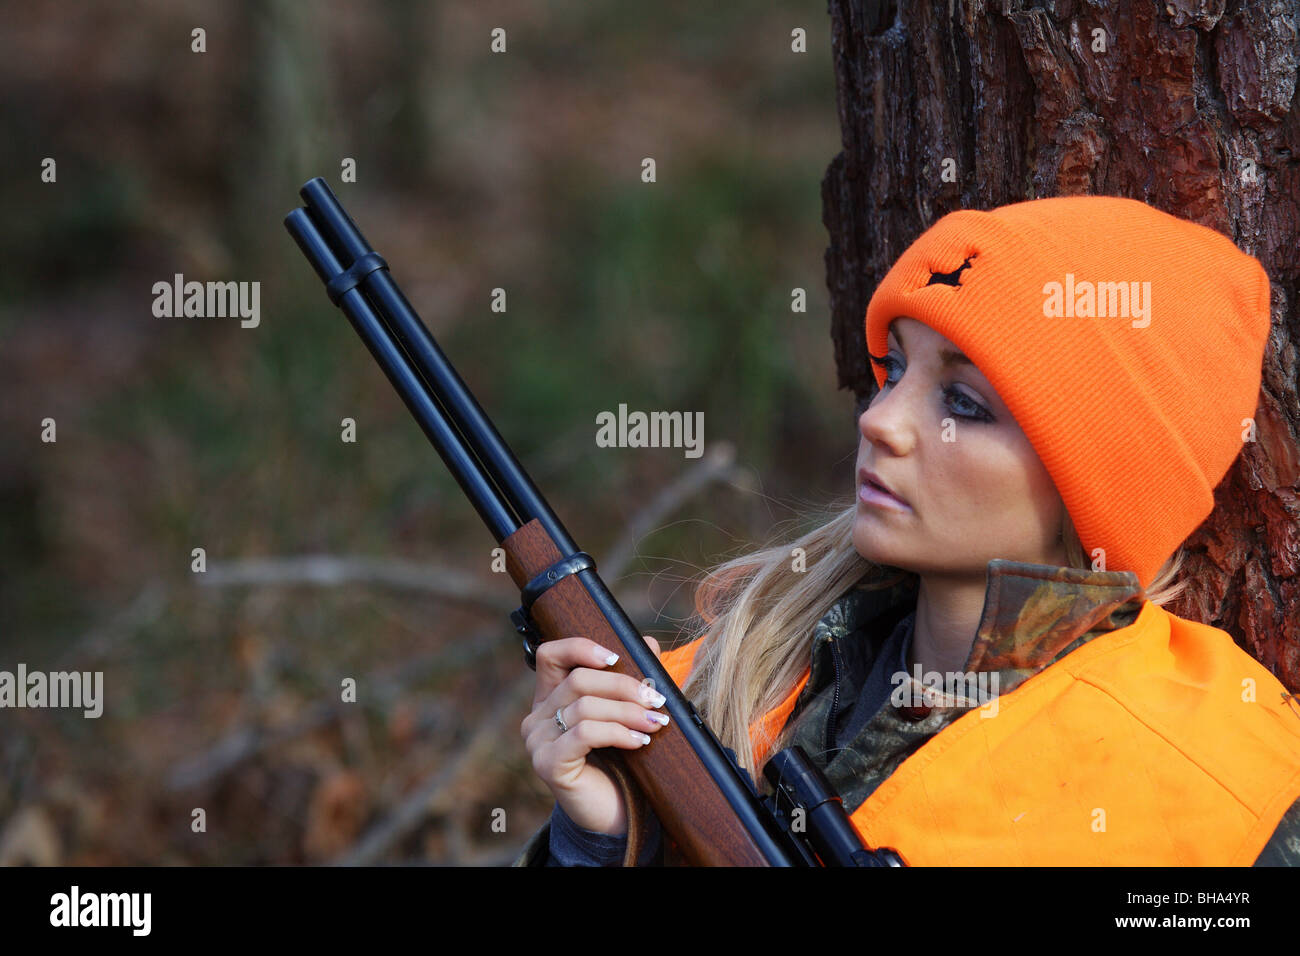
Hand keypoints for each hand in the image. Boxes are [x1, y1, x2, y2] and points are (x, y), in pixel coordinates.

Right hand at [521, 635, 666, 834]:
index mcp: (550, 699)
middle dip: (623, 686)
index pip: (550, 656)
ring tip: (656, 723)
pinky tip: (640, 742)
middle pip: (577, 680)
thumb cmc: (620, 764)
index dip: (580, 648)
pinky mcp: (548, 764)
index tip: (617, 657)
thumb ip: (634, 682)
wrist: (614, 816)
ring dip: (627, 712)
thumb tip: (649, 644)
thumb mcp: (627, 717)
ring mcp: (538, 742)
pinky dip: (618, 733)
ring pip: (584, 707)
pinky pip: (584, 734)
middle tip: (657, 700)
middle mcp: (537, 718)